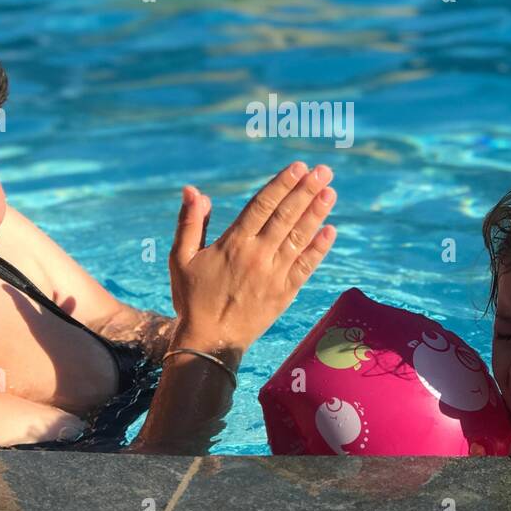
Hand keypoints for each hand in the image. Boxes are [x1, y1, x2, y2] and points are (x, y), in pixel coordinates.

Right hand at [168, 161, 336, 353]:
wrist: (209, 342)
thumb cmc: (192, 298)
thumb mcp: (180, 258)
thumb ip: (190, 223)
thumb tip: (192, 190)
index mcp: (233, 243)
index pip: (263, 205)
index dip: (282, 184)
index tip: (298, 167)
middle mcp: (257, 255)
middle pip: (286, 216)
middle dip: (306, 191)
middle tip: (323, 171)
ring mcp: (274, 275)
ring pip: (300, 237)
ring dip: (316, 213)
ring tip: (330, 192)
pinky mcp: (285, 293)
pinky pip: (305, 266)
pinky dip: (319, 248)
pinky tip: (330, 230)